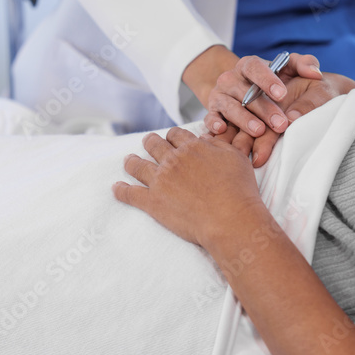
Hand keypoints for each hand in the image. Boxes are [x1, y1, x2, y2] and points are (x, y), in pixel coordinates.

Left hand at [112, 127, 264, 247]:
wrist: (230, 219)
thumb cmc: (239, 190)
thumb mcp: (236, 158)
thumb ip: (219, 146)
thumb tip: (206, 139)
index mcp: (193, 148)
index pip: (176, 135)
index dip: (172, 136)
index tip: (171, 139)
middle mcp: (173, 160)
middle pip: (154, 145)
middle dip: (150, 142)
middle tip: (147, 143)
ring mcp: (160, 181)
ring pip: (137, 165)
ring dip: (131, 162)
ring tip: (127, 161)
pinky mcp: (152, 202)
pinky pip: (130, 194)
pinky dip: (120, 190)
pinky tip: (116, 188)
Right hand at [205, 53, 323, 139]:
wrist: (242, 92)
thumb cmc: (272, 82)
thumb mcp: (287, 69)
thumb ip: (303, 64)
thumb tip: (315, 72)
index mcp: (247, 66)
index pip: (254, 67)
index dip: (267, 80)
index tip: (283, 94)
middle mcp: (230, 79)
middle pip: (244, 92)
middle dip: (264, 109)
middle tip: (281, 124)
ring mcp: (219, 96)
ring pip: (228, 106)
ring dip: (243, 119)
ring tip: (259, 131)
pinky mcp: (212, 112)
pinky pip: (209, 117)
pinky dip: (214, 123)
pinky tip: (223, 130)